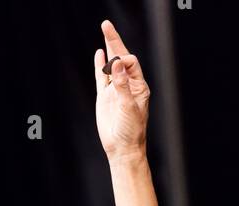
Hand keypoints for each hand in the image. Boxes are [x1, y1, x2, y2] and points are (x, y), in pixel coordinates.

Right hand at [94, 19, 150, 160]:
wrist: (122, 148)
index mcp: (139, 87)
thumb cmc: (131, 131)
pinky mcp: (105, 97)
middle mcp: (128, 86)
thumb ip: (122, 86)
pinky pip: (101, 77)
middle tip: (106, 24)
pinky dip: (100, 65)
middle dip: (114, 41)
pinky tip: (99, 53)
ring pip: (110, 65)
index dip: (122, 59)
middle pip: (121, 58)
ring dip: (108, 48)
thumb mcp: (129, 108)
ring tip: (105, 30)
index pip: (131, 63)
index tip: (116, 65)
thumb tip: (116, 65)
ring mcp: (115, 90)